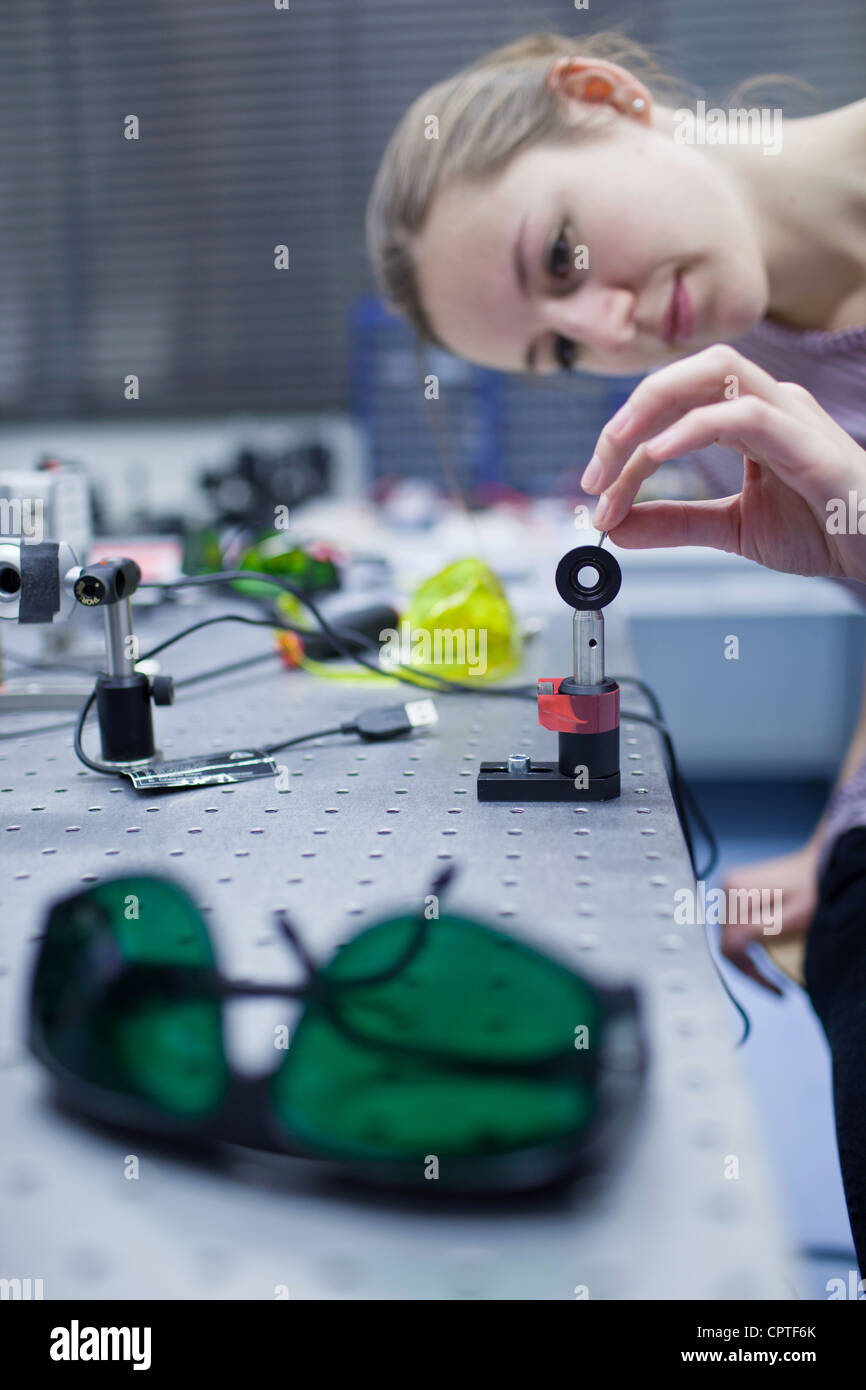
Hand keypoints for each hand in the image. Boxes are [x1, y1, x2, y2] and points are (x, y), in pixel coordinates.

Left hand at [582, 344, 865, 582]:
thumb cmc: (825, 527)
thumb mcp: (733, 529)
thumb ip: (676, 523)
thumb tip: (616, 528)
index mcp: (749, 416)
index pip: (673, 406)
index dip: (625, 444)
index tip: (596, 495)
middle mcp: (768, 403)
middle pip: (688, 373)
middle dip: (630, 412)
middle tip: (595, 468)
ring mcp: (790, 414)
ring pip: (714, 374)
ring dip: (652, 410)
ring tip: (616, 455)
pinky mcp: (807, 442)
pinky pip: (743, 414)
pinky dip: (693, 428)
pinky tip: (658, 454)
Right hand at [719, 839, 820, 993]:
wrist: (816, 866)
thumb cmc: (812, 888)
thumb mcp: (791, 916)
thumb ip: (760, 930)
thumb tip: (734, 946)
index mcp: (737, 892)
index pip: (730, 943)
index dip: (748, 970)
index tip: (770, 985)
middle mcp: (727, 889)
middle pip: (726, 941)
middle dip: (746, 966)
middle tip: (770, 984)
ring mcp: (729, 890)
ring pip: (728, 936)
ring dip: (745, 956)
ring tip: (766, 972)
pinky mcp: (735, 894)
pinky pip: (733, 927)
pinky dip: (745, 944)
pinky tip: (760, 953)